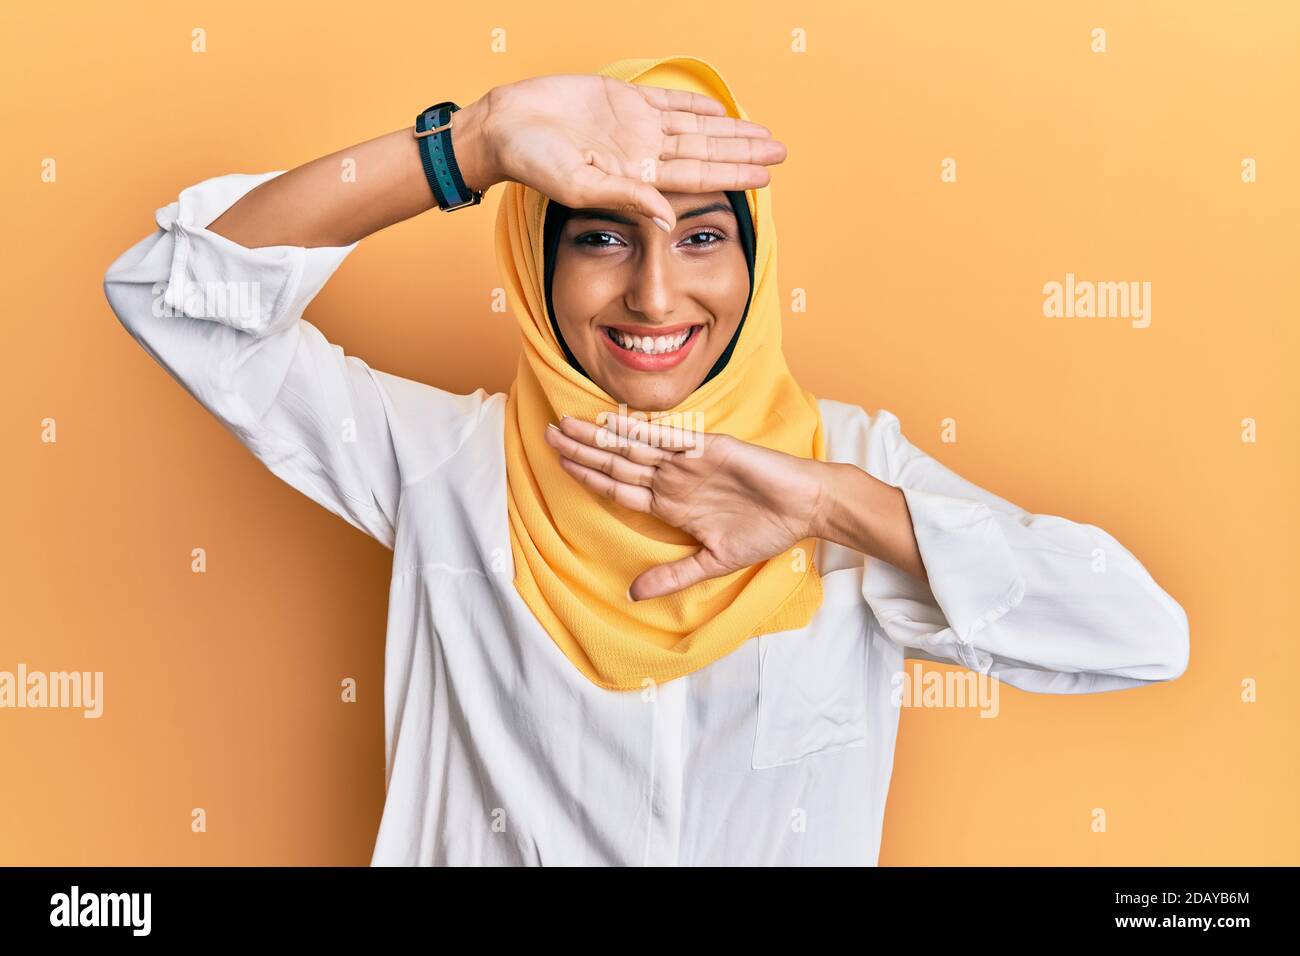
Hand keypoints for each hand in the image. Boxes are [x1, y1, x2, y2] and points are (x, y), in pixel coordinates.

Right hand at [457, 74, 787, 228]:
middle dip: (743, 154)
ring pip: (695, 129)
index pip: (697, 177)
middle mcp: (643, 154)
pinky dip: (696, 105)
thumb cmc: (533, 162)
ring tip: (763, 135)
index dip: (732, 176)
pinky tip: (722, 112)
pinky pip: (668, 102)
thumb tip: (668, 219)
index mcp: (638, 177)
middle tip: (782, 154)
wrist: (504, 127)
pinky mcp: (622, 99)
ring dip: (729, 132)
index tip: (765, 178)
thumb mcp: (580, 185)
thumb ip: (626, 197)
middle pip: (706, 153)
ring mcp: (635, 127)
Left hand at [543, 413, 830, 599]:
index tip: (559, 464)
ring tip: (567, 424)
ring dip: (599, 437)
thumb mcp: (713, 562)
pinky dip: (641, 431)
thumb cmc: (764, 532)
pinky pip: (667, 438)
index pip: (618, 488)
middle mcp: (672, 480)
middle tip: (547, 434)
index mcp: (670, 505)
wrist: (804, 506)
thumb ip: (672, 576)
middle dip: (582, 450)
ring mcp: (687, 462)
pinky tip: (612, 422)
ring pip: (633, 448)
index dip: (588, 476)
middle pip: (617, 463)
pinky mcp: (708, 448)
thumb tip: (632, 595)